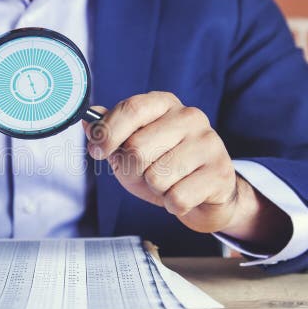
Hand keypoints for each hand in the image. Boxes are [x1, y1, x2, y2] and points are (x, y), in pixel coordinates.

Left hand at [83, 92, 289, 245]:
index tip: (96, 151)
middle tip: (145, 174)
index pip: (131, 109)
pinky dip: (173, 204)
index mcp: (165, 104)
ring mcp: (209, 143)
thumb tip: (87, 120)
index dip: (107, 133)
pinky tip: (184, 195)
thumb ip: (108, 133)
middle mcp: (190, 117)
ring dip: (155, 189)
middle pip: (137, 147)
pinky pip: (177, 197)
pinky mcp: (221, 172)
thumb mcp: (130, 148)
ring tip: (168, 183)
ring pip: (157, 176)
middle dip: (132, 170)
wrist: (205, 195)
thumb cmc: (163, 167)